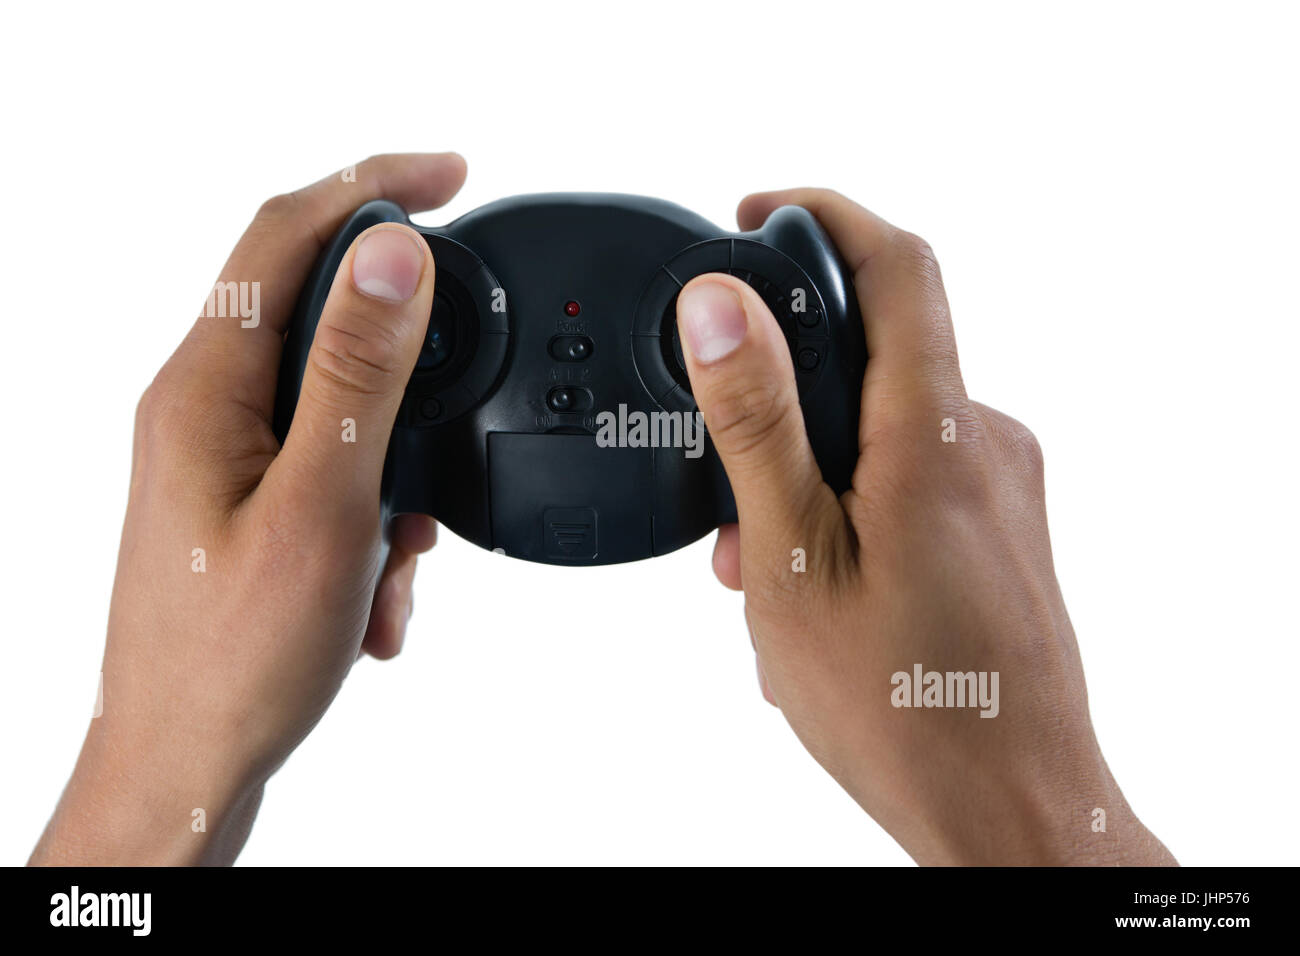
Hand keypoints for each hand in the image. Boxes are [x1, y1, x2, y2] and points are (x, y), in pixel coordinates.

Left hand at [30, 153, 465, 864]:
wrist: (185, 767)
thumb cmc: (233, 660)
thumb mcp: (321, 505)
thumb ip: (360, 374)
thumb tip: (392, 256)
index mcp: (205, 388)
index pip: (285, 234)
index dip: (372, 186)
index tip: (452, 176)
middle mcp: (204, 409)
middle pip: (317, 314)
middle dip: (405, 362)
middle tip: (458, 395)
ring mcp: (223, 458)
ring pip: (338, 405)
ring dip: (393, 465)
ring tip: (402, 547)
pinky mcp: (246, 504)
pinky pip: (331, 468)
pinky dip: (374, 512)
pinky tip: (379, 585)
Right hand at [677, 189, 1175, 864]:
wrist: (1008, 811)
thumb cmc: (908, 709)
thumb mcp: (795, 558)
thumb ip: (760, 423)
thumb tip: (720, 307)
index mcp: (937, 437)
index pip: (897, 264)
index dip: (823, 214)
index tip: (756, 214)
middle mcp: (986, 448)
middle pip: (880, 351)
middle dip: (788, 392)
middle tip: (727, 476)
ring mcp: (1000, 495)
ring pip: (886, 430)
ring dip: (810, 470)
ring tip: (760, 566)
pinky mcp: (999, 536)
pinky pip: (912, 482)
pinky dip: (847, 507)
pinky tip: (811, 590)